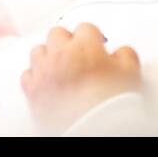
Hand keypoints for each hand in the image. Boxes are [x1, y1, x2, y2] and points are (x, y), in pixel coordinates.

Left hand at [20, 24, 140, 133]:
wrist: (93, 128)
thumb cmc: (109, 104)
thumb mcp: (130, 73)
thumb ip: (125, 54)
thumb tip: (121, 52)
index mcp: (84, 46)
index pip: (85, 27)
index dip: (92, 36)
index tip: (96, 43)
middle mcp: (60, 55)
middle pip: (57, 33)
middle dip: (67, 40)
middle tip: (77, 52)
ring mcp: (43, 72)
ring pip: (38, 50)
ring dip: (48, 55)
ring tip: (60, 65)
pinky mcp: (32, 91)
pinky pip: (27, 75)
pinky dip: (35, 76)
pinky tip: (46, 81)